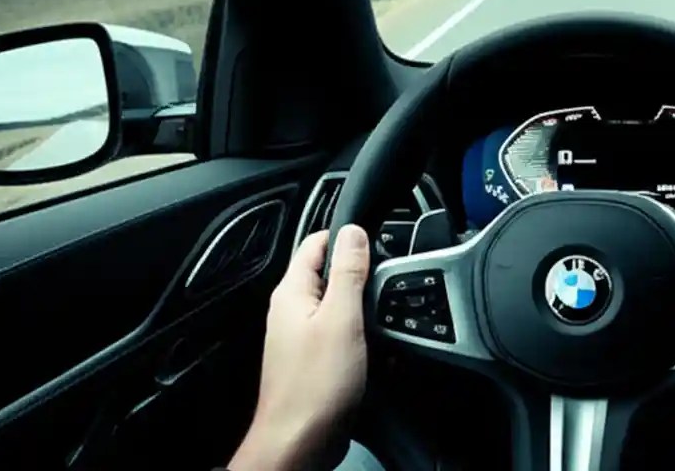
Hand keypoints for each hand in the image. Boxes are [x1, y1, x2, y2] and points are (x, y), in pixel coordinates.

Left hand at [229, 225, 370, 470]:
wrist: (299, 441)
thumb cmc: (315, 386)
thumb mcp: (341, 318)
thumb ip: (348, 272)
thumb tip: (353, 232)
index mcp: (292, 292)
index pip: (316, 242)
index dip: (348, 238)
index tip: (376, 248)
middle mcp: (292, 310)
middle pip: (329, 272)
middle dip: (360, 275)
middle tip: (382, 289)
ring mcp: (302, 335)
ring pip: (338, 304)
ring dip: (362, 308)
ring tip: (378, 321)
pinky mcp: (315, 359)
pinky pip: (341, 332)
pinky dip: (360, 334)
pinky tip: (374, 348)